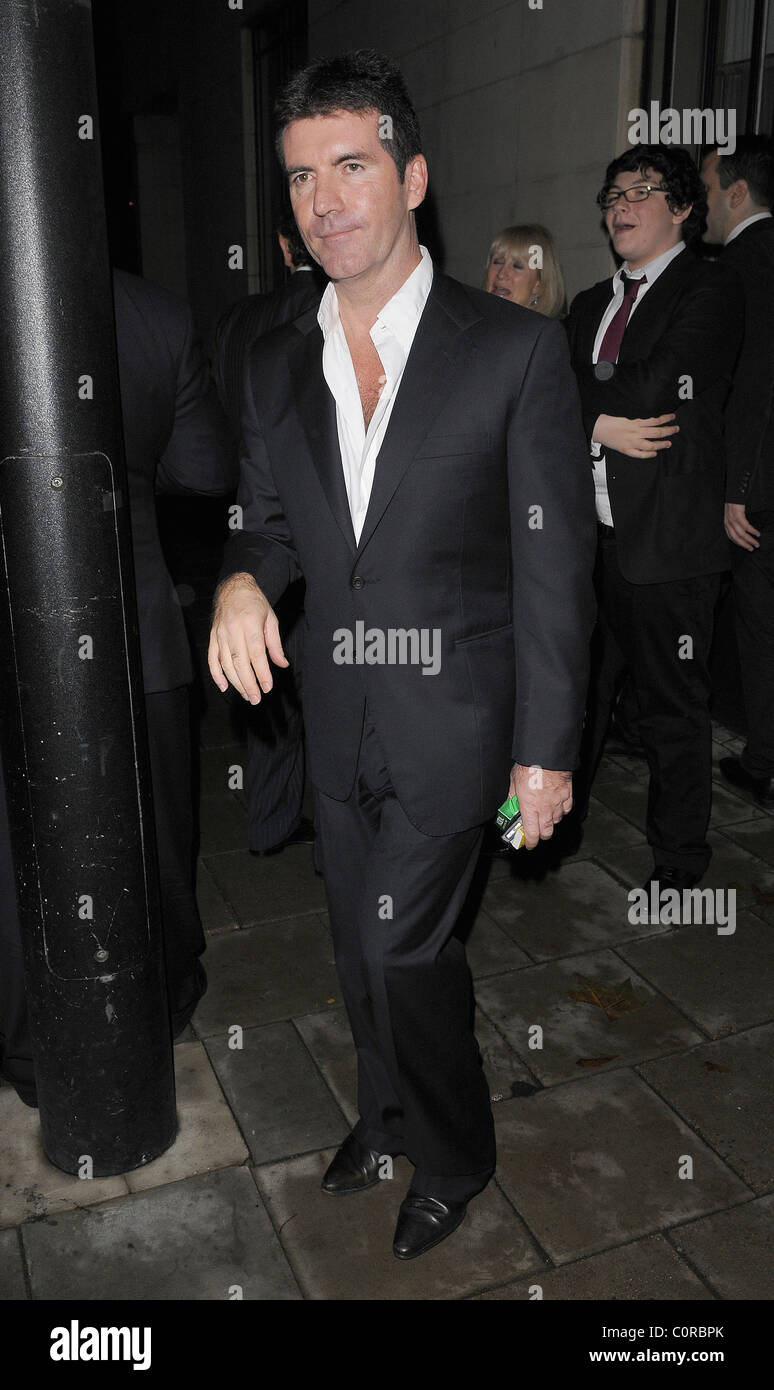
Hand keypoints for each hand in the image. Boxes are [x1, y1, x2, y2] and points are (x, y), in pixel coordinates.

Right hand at [208, 572, 288, 703]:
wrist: (233, 588)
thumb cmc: (255, 603)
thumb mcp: (271, 619)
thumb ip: (275, 644)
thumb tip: (282, 664)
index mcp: (250, 624)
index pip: (256, 653)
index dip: (262, 672)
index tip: (267, 687)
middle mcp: (233, 630)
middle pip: (240, 662)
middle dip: (248, 683)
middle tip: (256, 698)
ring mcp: (220, 634)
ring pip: (226, 663)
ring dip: (236, 682)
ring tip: (246, 695)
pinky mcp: (213, 637)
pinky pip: (212, 659)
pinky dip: (216, 675)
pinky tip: (224, 687)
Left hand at [509, 764, 572, 848]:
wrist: (546, 755)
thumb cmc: (529, 766)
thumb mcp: (514, 782)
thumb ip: (513, 796)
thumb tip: (511, 804)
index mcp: (530, 807)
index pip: (532, 833)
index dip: (530, 843)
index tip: (528, 844)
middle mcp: (545, 808)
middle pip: (546, 832)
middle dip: (541, 835)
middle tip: (536, 833)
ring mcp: (558, 803)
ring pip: (557, 821)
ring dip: (550, 822)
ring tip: (545, 816)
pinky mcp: (567, 795)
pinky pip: (566, 809)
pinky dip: (562, 811)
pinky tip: (557, 808)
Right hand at [592, 413, 677, 458]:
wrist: (598, 428)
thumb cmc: (610, 422)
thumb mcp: (626, 418)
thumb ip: (637, 422)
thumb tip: (648, 423)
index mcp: (635, 423)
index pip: (654, 420)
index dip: (665, 419)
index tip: (672, 417)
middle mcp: (635, 432)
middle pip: (656, 432)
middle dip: (667, 431)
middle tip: (676, 429)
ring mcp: (631, 442)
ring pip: (650, 444)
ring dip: (661, 444)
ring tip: (669, 443)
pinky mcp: (626, 449)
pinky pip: (639, 454)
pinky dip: (647, 455)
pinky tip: (654, 454)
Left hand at [724, 501, 759, 550]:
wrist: (734, 493)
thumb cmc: (734, 503)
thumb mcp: (732, 515)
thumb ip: (735, 523)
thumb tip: (743, 530)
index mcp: (726, 524)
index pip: (732, 538)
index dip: (739, 544)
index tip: (746, 547)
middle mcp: (728, 523)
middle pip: (737, 538)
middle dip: (745, 545)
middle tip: (752, 548)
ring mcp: (732, 519)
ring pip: (741, 534)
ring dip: (750, 540)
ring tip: (756, 543)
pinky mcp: (738, 515)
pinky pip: (746, 526)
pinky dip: (752, 531)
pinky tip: (757, 534)